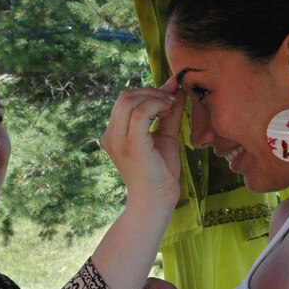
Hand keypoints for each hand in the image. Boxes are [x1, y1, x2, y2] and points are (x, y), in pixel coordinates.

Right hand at [100, 77, 184, 208]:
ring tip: (170, 108)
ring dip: (155, 97)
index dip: (149, 91)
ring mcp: (118, 140)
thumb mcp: (165, 135)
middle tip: (171, 103)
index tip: (170, 97)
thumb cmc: (160, 172)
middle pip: (125, 96)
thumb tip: (177, 87)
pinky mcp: (132, 145)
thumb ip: (169, 112)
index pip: (125, 100)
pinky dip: (156, 105)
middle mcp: (111, 135)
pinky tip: (168, 112)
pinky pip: (140, 113)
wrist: (157, 202)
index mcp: (114, 133)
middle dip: (152, 92)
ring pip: (130, 100)